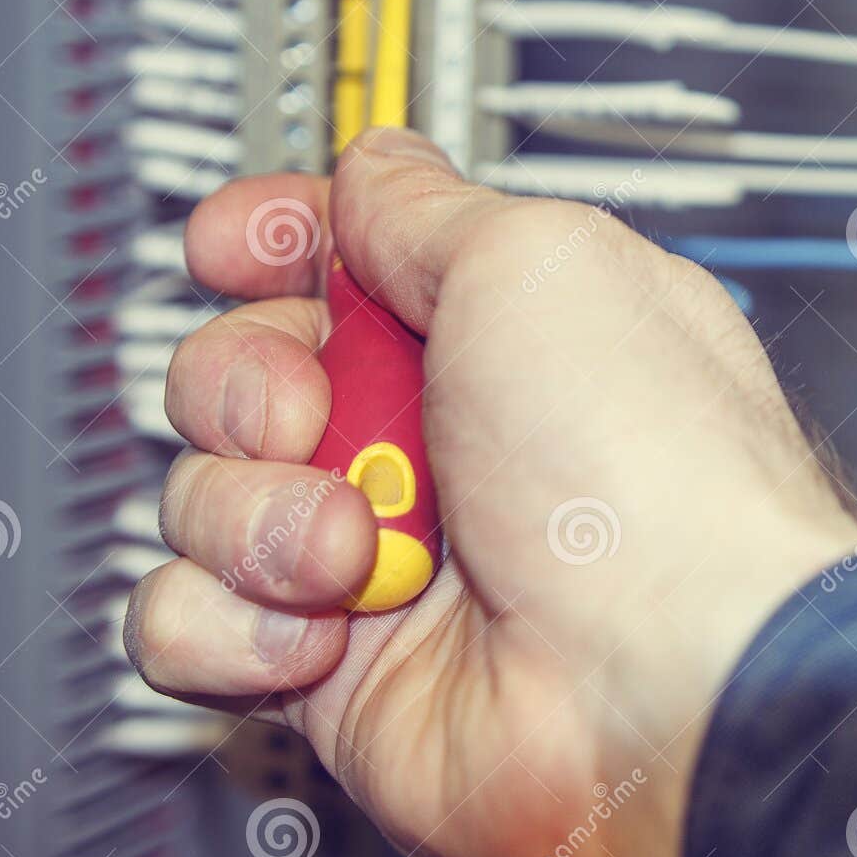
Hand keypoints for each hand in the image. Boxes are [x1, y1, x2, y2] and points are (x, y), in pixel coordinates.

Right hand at [125, 127, 856, 856]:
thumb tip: (372, 177)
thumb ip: (427, 211)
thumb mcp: (538, 261)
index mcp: (500, 333)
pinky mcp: (328, 668)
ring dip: (255, 511)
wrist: (666, 679)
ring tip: (354, 548)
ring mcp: (382, 557)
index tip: (234, 244)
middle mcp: (440, 442)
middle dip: (246, 379)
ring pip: (206, 494)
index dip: (273, 242)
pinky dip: (229, 623)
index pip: (343, 263)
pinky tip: (320, 631)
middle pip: (247, 369)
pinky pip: (190, 622)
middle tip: (309, 413)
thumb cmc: (646, 469)